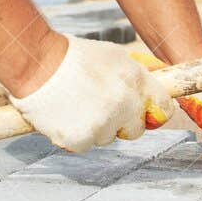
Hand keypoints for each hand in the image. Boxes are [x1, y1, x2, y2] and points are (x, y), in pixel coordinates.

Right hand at [9, 36, 173, 152]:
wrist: (37, 64)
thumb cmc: (72, 56)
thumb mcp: (113, 56)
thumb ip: (135, 76)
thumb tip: (153, 91)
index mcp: (136, 82)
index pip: (164, 108)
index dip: (152, 112)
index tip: (143, 113)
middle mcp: (125, 106)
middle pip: (135, 129)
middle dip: (121, 122)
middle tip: (98, 105)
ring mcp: (103, 125)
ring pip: (107, 137)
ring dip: (95, 127)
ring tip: (74, 105)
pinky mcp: (81, 140)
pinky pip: (85, 145)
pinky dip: (75, 135)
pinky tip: (64, 116)